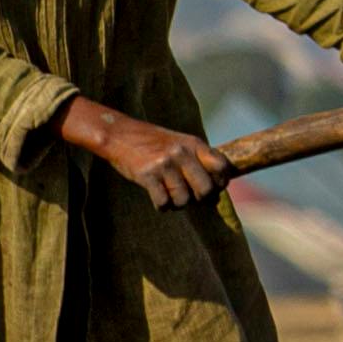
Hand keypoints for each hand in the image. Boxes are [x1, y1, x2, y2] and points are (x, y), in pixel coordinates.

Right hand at [60, 96, 226, 208]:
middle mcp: (182, 153)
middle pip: (205, 189)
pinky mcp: (147, 175)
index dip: (221, 181)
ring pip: (184, 199)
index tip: (214, 187)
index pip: (222, 166)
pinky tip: (159, 199)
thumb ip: (198, 160)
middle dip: (200, 199)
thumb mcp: (181, 143)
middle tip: (191, 197)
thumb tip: (217, 190)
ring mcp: (164, 164)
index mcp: (194, 144)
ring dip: (178, 204)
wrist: (121, 134)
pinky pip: (163, 202)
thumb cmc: (154, 143)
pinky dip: (162, 206)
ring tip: (171, 196)